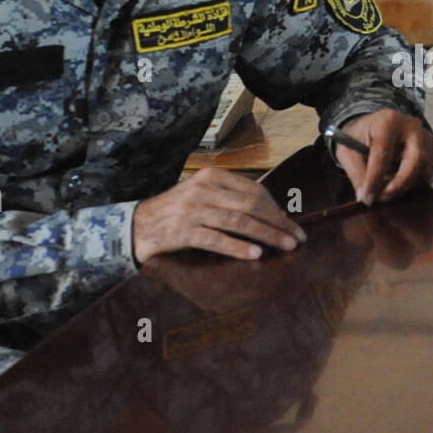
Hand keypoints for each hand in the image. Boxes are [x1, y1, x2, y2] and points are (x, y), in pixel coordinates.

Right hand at [132, 168, 306, 264]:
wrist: (135, 225)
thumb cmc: (175, 212)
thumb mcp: (201, 196)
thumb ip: (230, 199)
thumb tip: (271, 213)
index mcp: (211, 177)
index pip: (253, 190)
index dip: (276, 208)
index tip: (292, 223)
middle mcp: (203, 190)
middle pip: (251, 205)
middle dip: (278, 222)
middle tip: (297, 238)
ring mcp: (192, 210)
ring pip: (238, 221)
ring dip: (266, 234)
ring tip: (285, 246)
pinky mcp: (183, 231)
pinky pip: (215, 239)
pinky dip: (237, 247)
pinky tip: (254, 254)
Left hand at [333, 110, 432, 205]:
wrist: (372, 127)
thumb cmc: (359, 137)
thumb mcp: (348, 152)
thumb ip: (357, 173)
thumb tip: (366, 198)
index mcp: (387, 121)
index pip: (383, 153)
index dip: (375, 178)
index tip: (367, 198)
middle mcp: (411, 126)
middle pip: (415, 158)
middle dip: (400, 183)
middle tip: (383, 197)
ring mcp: (425, 136)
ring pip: (425, 167)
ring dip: (407, 184)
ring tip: (388, 189)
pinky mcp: (431, 148)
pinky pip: (428, 170)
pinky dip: (415, 181)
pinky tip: (398, 182)